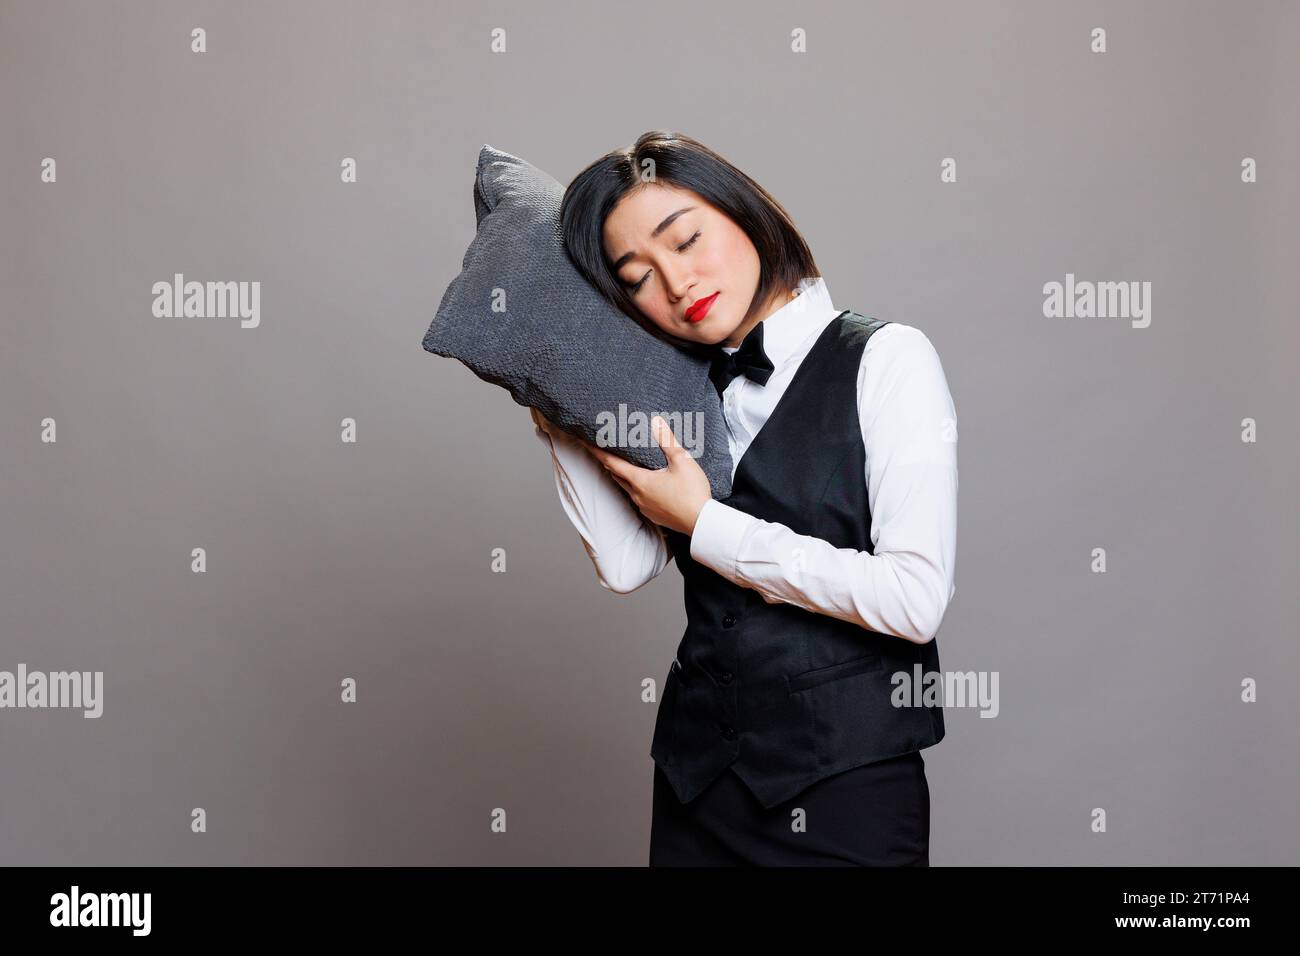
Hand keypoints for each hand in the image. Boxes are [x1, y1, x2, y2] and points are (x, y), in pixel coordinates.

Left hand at [583, 416, 711, 536]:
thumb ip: (667, 440)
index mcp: (641, 481)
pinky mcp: (654, 515)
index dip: (599, 453)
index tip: (587, 445)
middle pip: (617, 476)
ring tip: (622, 466)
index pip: (613, 464)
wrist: (702, 522)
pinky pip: (638, 499)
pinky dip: (635, 488)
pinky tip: (644, 485)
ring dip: (622, 477)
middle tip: (602, 452)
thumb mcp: (682, 461)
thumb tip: (656, 421)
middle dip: (608, 463)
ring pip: (627, 488)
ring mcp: (645, 507)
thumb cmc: (692, 492)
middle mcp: (638, 495)